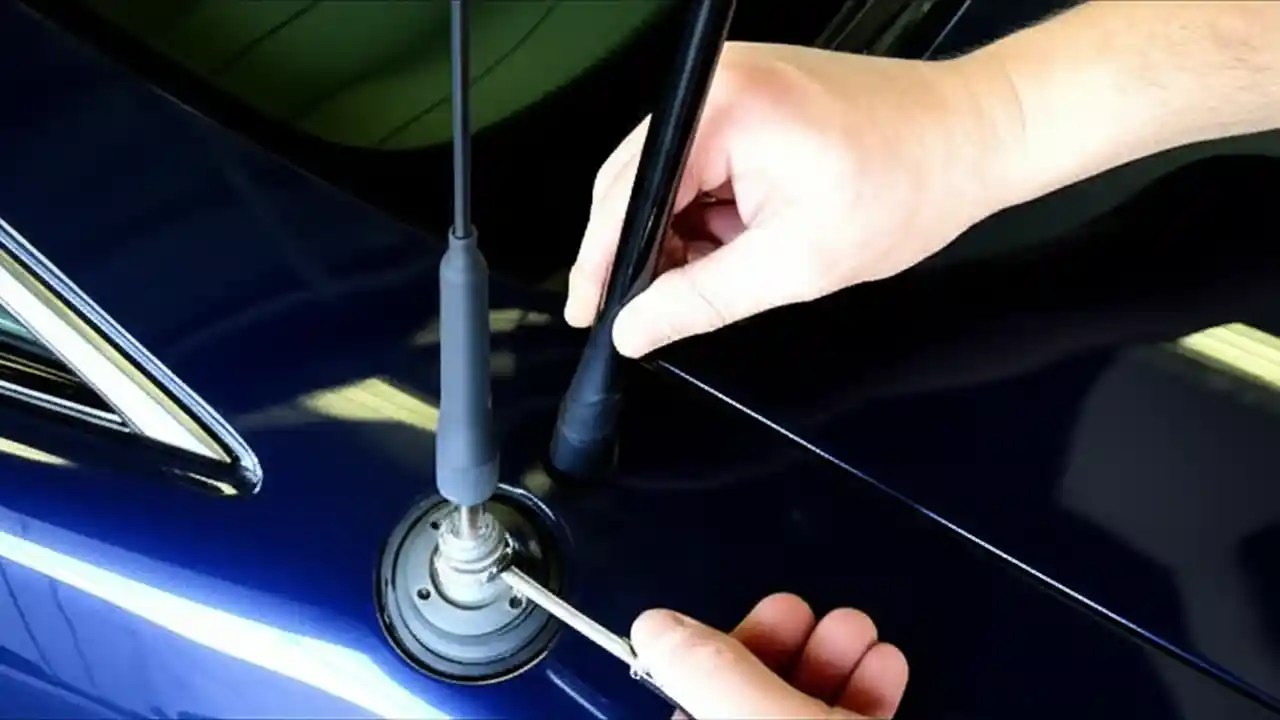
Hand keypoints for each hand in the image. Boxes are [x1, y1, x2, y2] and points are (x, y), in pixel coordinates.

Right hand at [564, 41, 1021, 356]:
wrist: (975, 138)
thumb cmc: (909, 182)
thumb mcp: (794, 265)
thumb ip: (701, 300)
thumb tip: (637, 326)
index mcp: (723, 111)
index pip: (626, 194)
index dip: (602, 263)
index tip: (591, 310)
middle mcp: (720, 83)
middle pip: (638, 180)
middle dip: (648, 250)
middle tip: (654, 308)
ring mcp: (735, 84)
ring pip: (671, 177)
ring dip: (686, 232)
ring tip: (736, 265)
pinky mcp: (752, 97)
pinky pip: (703, 162)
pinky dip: (713, 210)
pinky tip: (746, 238)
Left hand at [631, 592, 908, 718]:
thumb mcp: (758, 717)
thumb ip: (706, 672)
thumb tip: (653, 626)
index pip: (683, 707)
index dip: (704, 663)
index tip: (729, 625)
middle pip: (743, 705)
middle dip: (777, 652)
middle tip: (802, 613)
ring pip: (804, 713)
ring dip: (832, 665)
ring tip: (857, 629)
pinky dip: (869, 697)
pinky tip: (886, 664)